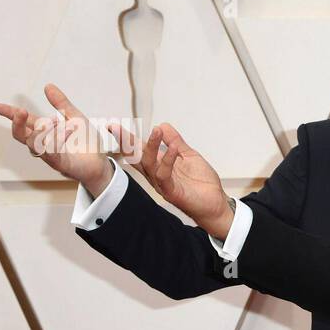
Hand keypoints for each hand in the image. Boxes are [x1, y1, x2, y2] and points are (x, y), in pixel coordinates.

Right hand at [0, 84, 113, 193]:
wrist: (101, 164)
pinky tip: (68, 130)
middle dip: (17, 123)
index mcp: (45, 132)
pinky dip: (58, 139)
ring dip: (42, 130)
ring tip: (55, 121)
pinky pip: (52, 153)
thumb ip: (61, 104)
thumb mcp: (75, 117)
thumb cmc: (87, 143)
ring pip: (34, 144)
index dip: (8, 113)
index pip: (22, 121)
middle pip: (20, 135)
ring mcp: (50, 155)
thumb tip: (47, 85)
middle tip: (21, 111)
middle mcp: (43, 144)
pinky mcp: (61, 164)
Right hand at [118, 121, 231, 236]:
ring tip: (156, 131)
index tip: (113, 126)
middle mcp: (156, 174)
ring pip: (148, 164)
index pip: (139, 150)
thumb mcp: (189, 156)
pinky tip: (173, 149)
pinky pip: (164, 176)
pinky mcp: (171, 192)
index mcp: (159, 165)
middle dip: (125, 143)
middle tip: (117, 128)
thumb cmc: (201, 184)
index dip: (126, 139)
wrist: (215, 203)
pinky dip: (167, 161)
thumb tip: (163, 125)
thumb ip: (176, 141)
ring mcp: (162, 184)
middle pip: (136, 157)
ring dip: (151, 146)